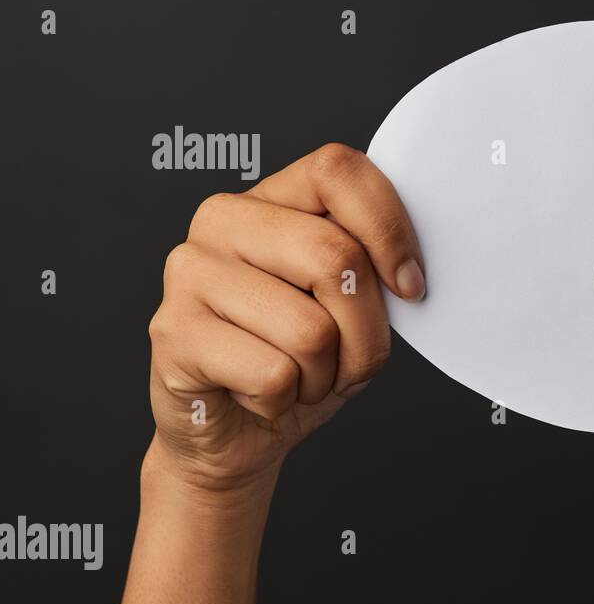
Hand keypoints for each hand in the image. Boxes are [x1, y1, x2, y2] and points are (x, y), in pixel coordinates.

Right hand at [145, 143, 424, 494]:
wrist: (233, 430)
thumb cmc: (296, 360)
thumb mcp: (349, 307)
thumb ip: (371, 269)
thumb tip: (409, 275)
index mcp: (273, 198)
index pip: (339, 172)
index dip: (390, 230)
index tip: (411, 287)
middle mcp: (224, 221)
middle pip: (336, 259)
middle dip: (368, 333)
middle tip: (355, 362)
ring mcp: (190, 271)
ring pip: (310, 329)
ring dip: (325, 376)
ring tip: (301, 379)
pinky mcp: (172, 331)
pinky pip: (273, 373)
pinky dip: (285, 400)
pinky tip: (260, 394)